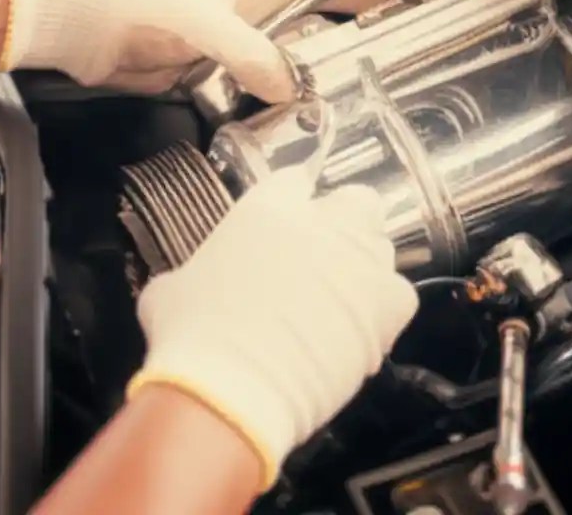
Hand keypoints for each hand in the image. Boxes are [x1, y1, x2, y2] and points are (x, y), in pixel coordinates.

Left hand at [0, 0, 388, 100]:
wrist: (83, 28)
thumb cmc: (136, 3)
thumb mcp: (204, 23)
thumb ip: (249, 54)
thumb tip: (287, 87)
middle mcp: (243, 16)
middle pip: (303, 29)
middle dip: (335, 45)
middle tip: (370, 67)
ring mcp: (224, 48)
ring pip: (275, 68)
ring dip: (296, 85)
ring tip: (332, 104)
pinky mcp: (202, 78)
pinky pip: (244, 93)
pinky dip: (260, 107)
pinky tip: (277, 122)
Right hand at [130, 168, 417, 490]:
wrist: (232, 391)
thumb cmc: (194, 339)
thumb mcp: (171, 291)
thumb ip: (191, 273)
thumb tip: (185, 287)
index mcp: (268, 208)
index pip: (295, 181)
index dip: (292, 204)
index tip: (286, 225)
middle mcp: (322, 224)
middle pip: (354, 201)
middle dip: (344, 224)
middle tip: (323, 257)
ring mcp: (360, 262)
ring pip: (382, 245)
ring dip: (364, 268)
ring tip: (341, 301)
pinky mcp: (387, 306)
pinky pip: (400, 295)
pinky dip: (386, 311)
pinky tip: (362, 331)